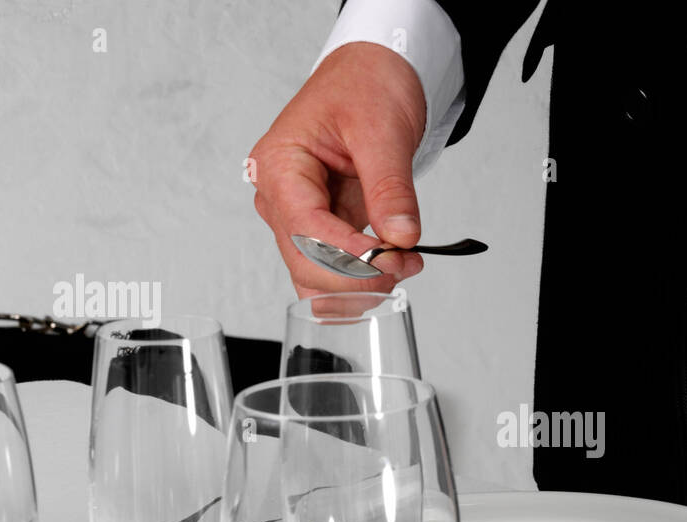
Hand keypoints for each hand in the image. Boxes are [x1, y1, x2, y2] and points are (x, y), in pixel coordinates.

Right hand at [250, 42, 427, 295]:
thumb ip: (390, 189)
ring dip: (361, 284)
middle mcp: (279, 196)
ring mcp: (297, 215)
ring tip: (406, 261)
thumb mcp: (384, 130)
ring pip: (316, 276)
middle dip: (358, 275)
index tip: (394, 259)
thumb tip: (401, 238)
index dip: (350, 257)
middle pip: (306, 263)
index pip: (306, 233)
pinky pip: (333, 268)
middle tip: (408, 262)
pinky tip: (395, 263)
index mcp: (279, 166)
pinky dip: (364, 276)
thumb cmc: (366, 86)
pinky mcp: (320, 225)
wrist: (371, 73)